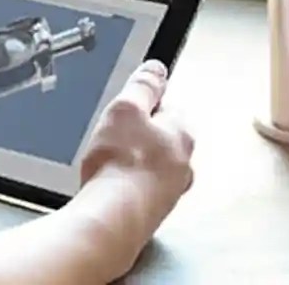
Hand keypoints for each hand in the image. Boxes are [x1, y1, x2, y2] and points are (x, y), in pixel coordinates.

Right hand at [74, 60, 194, 273]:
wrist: (112, 221)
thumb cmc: (121, 165)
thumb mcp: (125, 109)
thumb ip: (143, 86)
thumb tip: (157, 68)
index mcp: (182, 133)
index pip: (167, 107)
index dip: (141, 106)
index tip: (123, 110)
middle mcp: (183, 164)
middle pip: (159, 140)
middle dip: (136, 138)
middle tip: (110, 139)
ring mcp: (170, 192)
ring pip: (150, 167)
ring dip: (130, 164)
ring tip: (105, 166)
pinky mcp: (153, 214)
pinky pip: (140, 191)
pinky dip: (125, 188)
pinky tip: (108, 189)